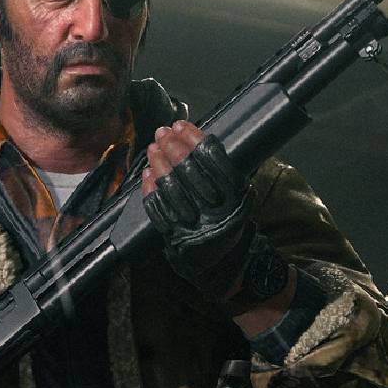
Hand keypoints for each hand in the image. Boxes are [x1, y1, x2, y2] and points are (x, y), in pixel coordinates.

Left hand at [142, 121, 253, 298]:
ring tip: (153, 146)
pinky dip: (150, 188)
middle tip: (162, 131)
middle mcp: (214, 211)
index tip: (181, 124)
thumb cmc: (230, 220)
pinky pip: (158, 208)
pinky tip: (148, 172)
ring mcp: (193, 224)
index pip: (213, 159)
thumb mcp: (239, 196)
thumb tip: (194, 138)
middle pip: (188, 169)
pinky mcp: (175, 235)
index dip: (194, 138)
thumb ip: (224, 171)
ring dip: (159, 163)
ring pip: (170, 186)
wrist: (223, 263)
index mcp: (234, 197)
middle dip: (172, 146)